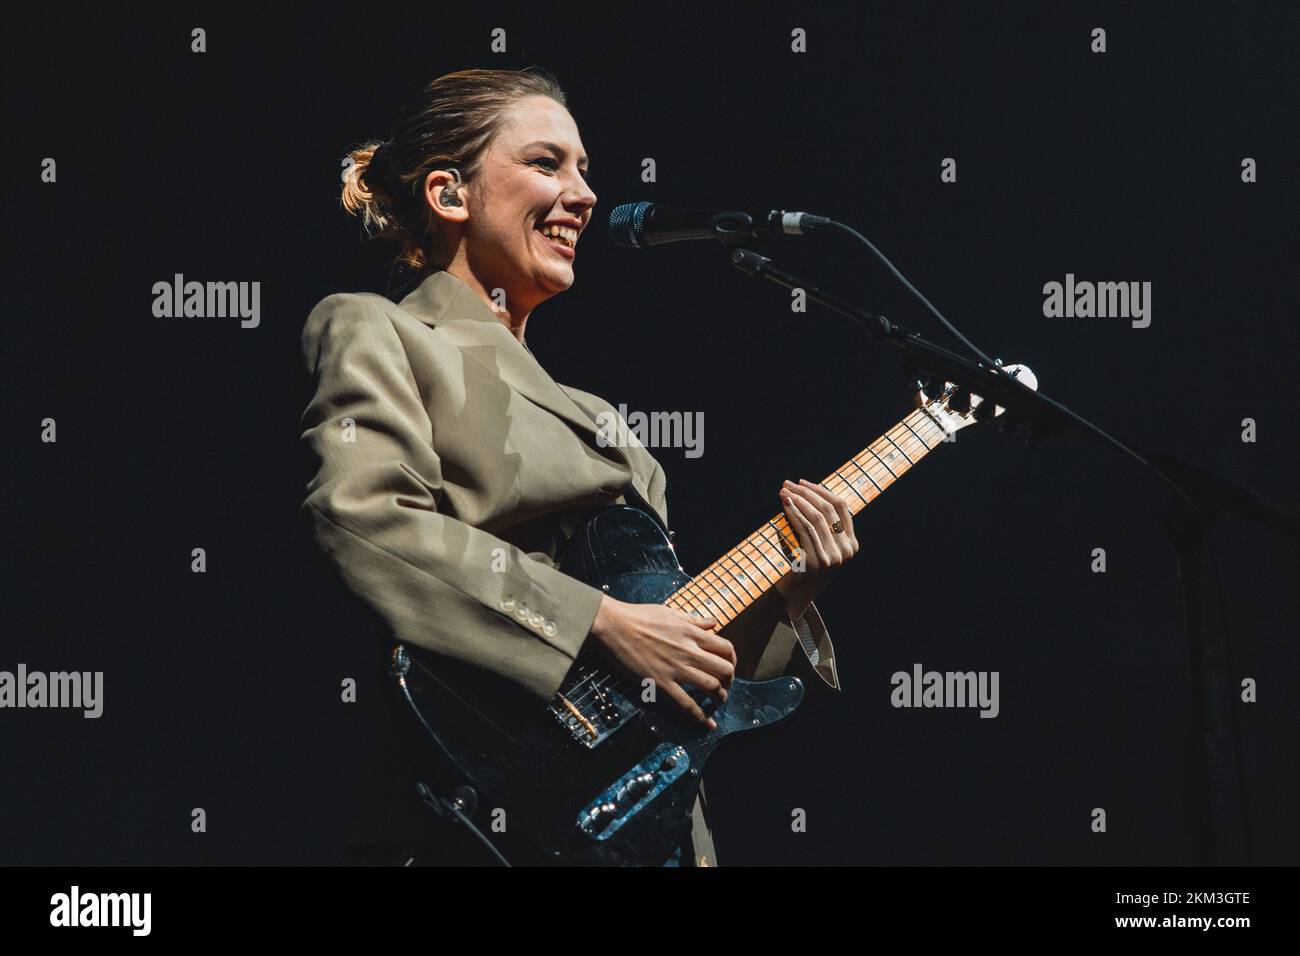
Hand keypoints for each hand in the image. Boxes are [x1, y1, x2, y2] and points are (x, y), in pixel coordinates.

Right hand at [588, 596, 736, 729]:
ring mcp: (676, 669)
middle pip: (725, 670)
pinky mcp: (661, 683)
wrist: (612, 625)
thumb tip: (713, 623)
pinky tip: (707, 723)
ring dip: (719, 697)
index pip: (726, 649)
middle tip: (724, 686)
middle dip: (729, 681)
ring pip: (712, 687)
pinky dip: (700, 716)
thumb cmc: (638, 616)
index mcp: (692, 633)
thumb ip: (694, 620)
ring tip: (717, 700)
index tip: (728, 666)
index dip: (732, 660)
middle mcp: (689, 651)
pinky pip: (686, 704)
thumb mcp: (670, 612)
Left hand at [774, 478, 859, 620]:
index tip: (803, 482)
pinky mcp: (816, 561)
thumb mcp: (817, 544)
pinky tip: (784, 505)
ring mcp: (832, 557)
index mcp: (851, 545)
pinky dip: (794, 513)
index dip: (822, 491)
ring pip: (817, 517)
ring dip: (798, 500)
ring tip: (783, 492)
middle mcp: (846, 551)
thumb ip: (819, 524)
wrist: (793, 598)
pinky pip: (805, 529)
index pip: (841, 507)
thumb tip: (804, 491)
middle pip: (828, 509)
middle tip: (788, 484)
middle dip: (806, 492)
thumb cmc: (801, 567)